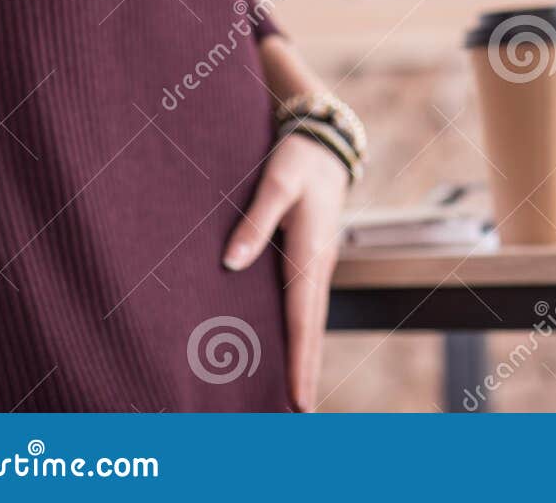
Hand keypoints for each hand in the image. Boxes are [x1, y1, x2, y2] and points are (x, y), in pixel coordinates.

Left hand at [222, 36, 349, 412]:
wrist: (324, 142)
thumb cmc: (298, 160)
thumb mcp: (276, 181)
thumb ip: (254, 222)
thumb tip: (231, 263)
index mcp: (312, 254)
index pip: (304, 319)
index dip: (300, 361)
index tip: (299, 398)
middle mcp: (317, 266)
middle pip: (311, 329)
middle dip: (305, 371)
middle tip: (297, 412)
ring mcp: (314, 265)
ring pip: (308, 319)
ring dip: (302, 355)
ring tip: (291, 394)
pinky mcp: (306, 260)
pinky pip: (302, 305)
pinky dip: (298, 332)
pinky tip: (285, 347)